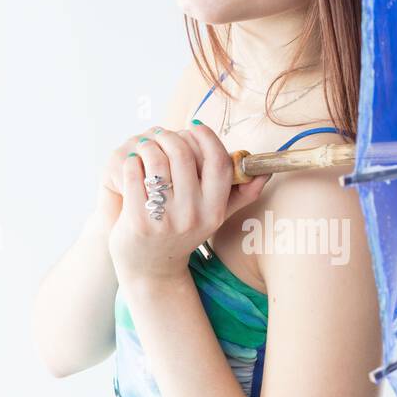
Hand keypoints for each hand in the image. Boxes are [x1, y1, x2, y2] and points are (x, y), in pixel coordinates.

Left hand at [107, 124, 271, 287]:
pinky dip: (132, 161)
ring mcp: (164, 219)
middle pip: (183, 154)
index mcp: (214, 210)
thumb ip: (240, 195)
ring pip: (156, 160)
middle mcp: (192, 215)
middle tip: (162, 135)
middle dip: (170, 136)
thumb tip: (264, 173)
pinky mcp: (138, 220)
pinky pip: (133, 173)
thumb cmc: (182, 233)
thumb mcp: (214, 217)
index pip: (218, 162)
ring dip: (148, 146)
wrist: (151, 268)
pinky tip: (133, 163)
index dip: (206, 137)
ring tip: (145, 148)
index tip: (192, 127)